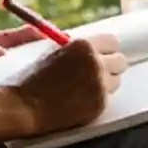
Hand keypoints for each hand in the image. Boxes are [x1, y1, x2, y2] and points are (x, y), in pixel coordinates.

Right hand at [8, 33, 127, 135]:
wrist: (26, 106)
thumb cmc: (34, 78)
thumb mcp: (52, 51)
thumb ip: (74, 46)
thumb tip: (91, 42)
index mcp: (83, 45)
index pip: (112, 42)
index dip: (106, 49)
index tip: (102, 54)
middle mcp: (95, 63)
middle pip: (120, 61)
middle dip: (111, 65)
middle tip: (99, 70)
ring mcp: (99, 85)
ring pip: (116, 81)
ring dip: (105, 83)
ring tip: (85, 87)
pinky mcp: (99, 104)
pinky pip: (108, 98)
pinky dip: (97, 98)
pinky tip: (81, 99)